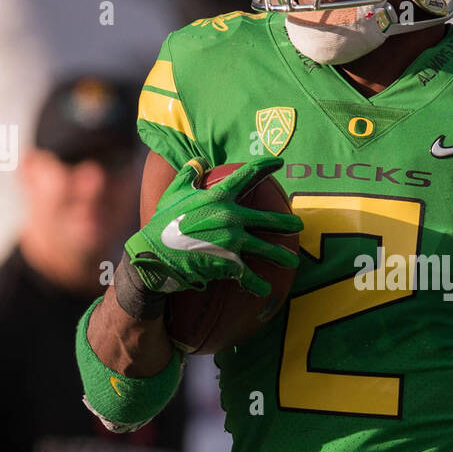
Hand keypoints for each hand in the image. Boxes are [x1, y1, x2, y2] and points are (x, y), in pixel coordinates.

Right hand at [125, 158, 302, 296]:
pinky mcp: (228, 263)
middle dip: (286, 223)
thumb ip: (189, 175)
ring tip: (293, 261)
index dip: (265, 166)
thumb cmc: (161, 223)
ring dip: (281, 256)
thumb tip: (199, 161)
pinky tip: (266, 290)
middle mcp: (229, 216)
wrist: (153, 255)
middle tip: (299, 225)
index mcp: (218, 196)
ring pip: (265, 249)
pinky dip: (258, 285)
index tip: (280, 162)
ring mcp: (231, 240)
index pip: (246, 176)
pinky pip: (249, 276)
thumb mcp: (173, 193)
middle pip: (266, 219)